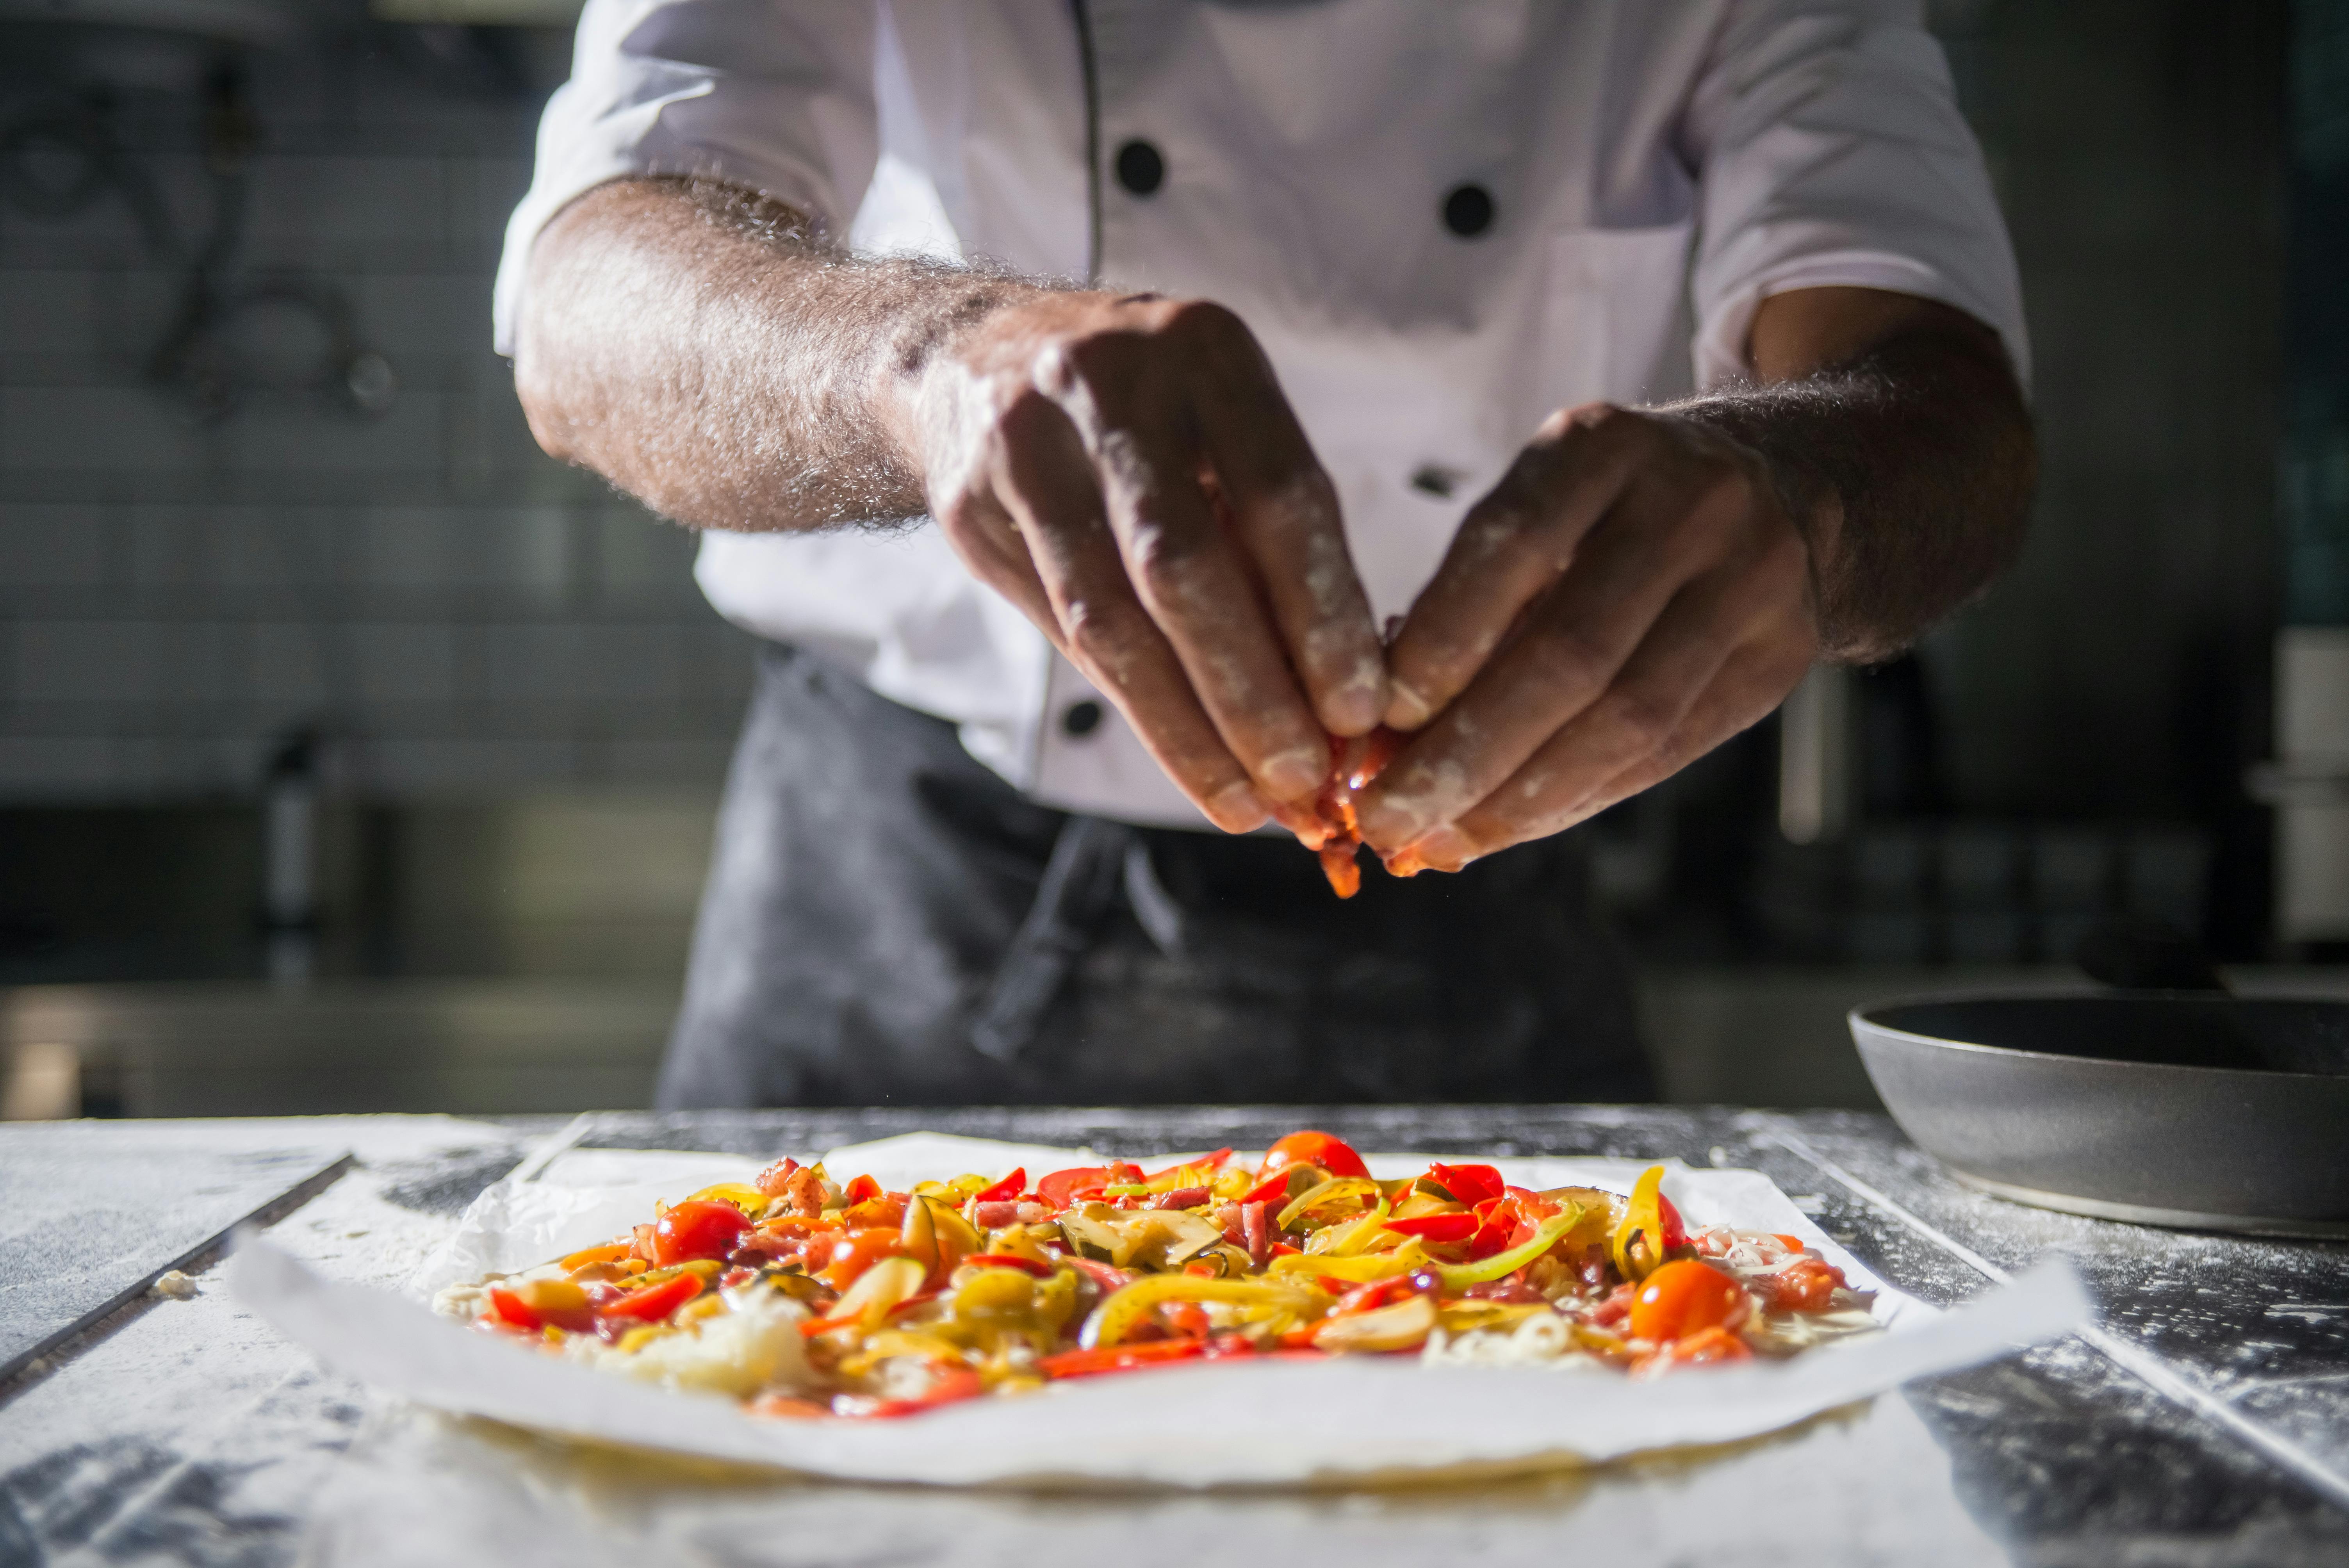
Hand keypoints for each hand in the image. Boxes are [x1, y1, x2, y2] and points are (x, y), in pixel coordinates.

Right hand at [910, 291, 1386, 830]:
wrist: (967, 357)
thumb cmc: (1143, 414)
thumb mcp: (1218, 425)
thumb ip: (1271, 537)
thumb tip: (1342, 696)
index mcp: (1204, 347)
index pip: (1282, 494)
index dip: (1324, 613)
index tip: (1362, 710)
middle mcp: (1107, 382)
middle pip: (1185, 565)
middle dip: (1250, 689)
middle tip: (1301, 781)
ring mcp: (1022, 442)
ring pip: (1108, 617)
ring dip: (1184, 727)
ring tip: (1244, 803)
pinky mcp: (964, 505)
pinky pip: (1059, 629)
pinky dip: (1132, 704)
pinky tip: (1184, 759)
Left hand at [1355, 403, 1818, 868]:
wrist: (1783, 489)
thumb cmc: (1611, 513)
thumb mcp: (1544, 506)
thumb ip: (1470, 601)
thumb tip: (1384, 738)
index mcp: (1605, 445)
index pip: (1512, 545)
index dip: (1440, 643)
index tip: (1376, 721)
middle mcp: (1691, 504)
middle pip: (1571, 653)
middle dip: (1467, 752)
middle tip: (1386, 817)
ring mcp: (1751, 581)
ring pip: (1626, 718)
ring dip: (1520, 798)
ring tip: (1440, 842)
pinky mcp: (1779, 658)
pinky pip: (1667, 752)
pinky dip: (1577, 799)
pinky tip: (1508, 828)